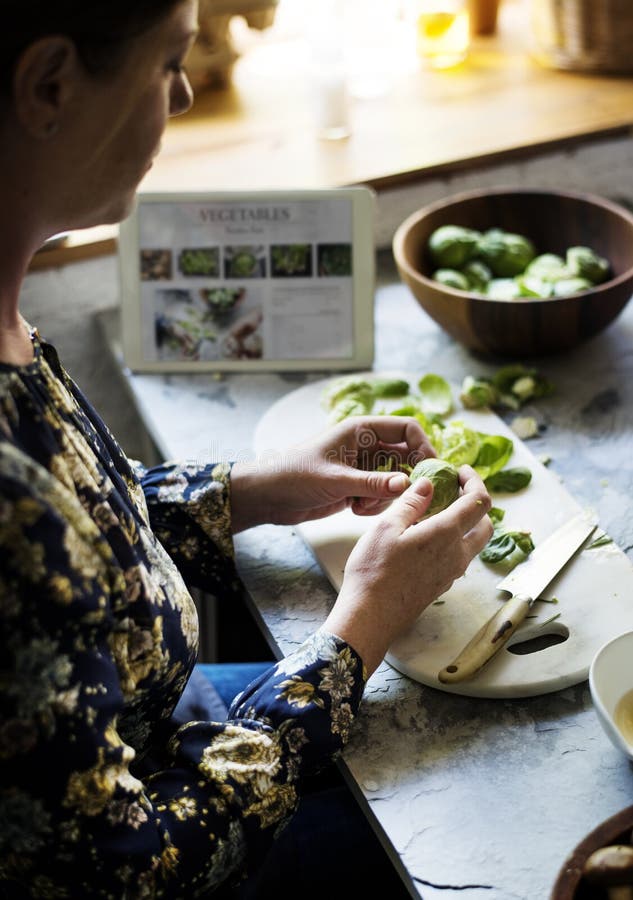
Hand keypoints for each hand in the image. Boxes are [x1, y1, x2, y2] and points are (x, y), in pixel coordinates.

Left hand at [230, 416, 435, 532]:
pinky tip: (353, 509)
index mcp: (361, 430)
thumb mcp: (336, 480)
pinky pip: (380, 496)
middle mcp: (366, 446)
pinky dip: (374, 505)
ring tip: (362, 505)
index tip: (431, 470)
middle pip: (406, 457)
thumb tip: (408, 485)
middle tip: (410, 497)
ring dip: (386, 496)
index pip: (406, 428)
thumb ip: (373, 483)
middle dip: (408, 478)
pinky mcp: (356, 487)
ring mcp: (362, 467)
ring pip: (395, 480)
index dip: (423, 446)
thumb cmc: (294, 475)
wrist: (267, 496)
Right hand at [323, 465, 493, 675]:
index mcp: (446, 533)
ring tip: (439, 512)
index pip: (479, 501)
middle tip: (454, 490)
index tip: (460, 471)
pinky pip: (458, 558)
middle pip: (486, 524)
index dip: (474, 481)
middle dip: (476, 503)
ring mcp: (452, 572)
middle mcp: (457, 554)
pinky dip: (454, 541)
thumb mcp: (386, 527)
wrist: (371, 616)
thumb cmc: (374, 570)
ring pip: (474, 543)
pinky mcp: (442, 585)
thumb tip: (428, 484)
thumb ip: (411, 503)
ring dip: (466, 523)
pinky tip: (427, 537)